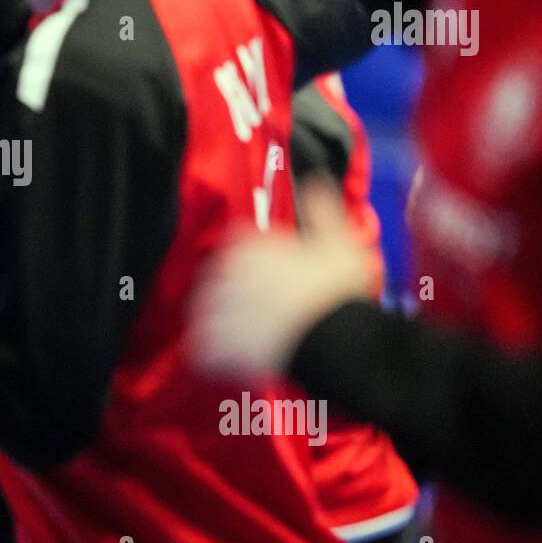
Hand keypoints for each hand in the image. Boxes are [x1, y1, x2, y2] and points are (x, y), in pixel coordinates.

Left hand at [189, 179, 371, 379]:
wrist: (337, 340)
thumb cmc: (339, 293)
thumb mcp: (339, 242)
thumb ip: (322, 210)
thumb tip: (314, 180)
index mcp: (251, 249)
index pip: (233, 245)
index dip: (245, 259)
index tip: (259, 272)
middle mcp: (228, 276)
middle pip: (212, 280)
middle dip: (225, 292)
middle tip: (247, 308)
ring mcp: (222, 313)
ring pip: (202, 315)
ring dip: (213, 323)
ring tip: (232, 334)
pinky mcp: (222, 348)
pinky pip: (203, 352)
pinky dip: (210, 357)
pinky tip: (222, 361)